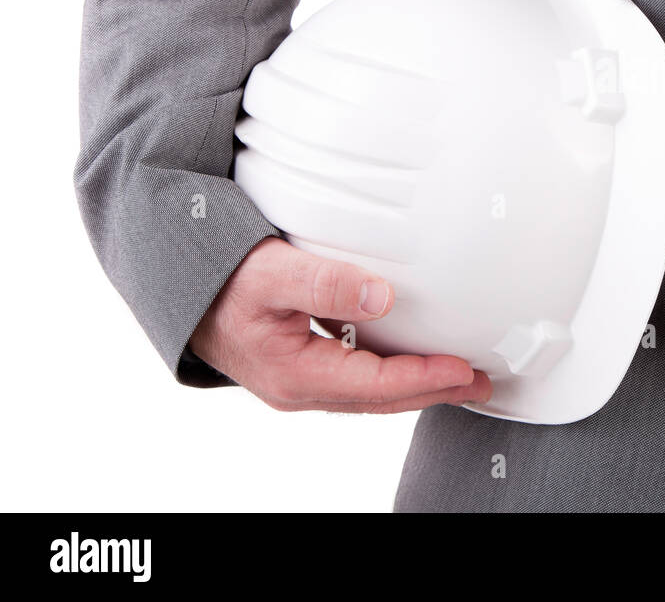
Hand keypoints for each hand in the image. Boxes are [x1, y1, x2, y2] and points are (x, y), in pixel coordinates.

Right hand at [190, 237, 490, 412]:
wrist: (176, 285)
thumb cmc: (220, 278)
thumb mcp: (272, 273)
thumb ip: (327, 283)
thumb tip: (382, 297)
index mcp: (296, 374)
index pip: (377, 385)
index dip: (425, 378)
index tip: (464, 369)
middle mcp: (299, 387)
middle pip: (380, 399)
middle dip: (434, 391)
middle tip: (480, 384)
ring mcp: (298, 381)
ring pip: (369, 392)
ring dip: (416, 385)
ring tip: (458, 377)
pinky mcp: (299, 366)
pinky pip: (355, 379)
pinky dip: (389, 373)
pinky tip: (408, 361)